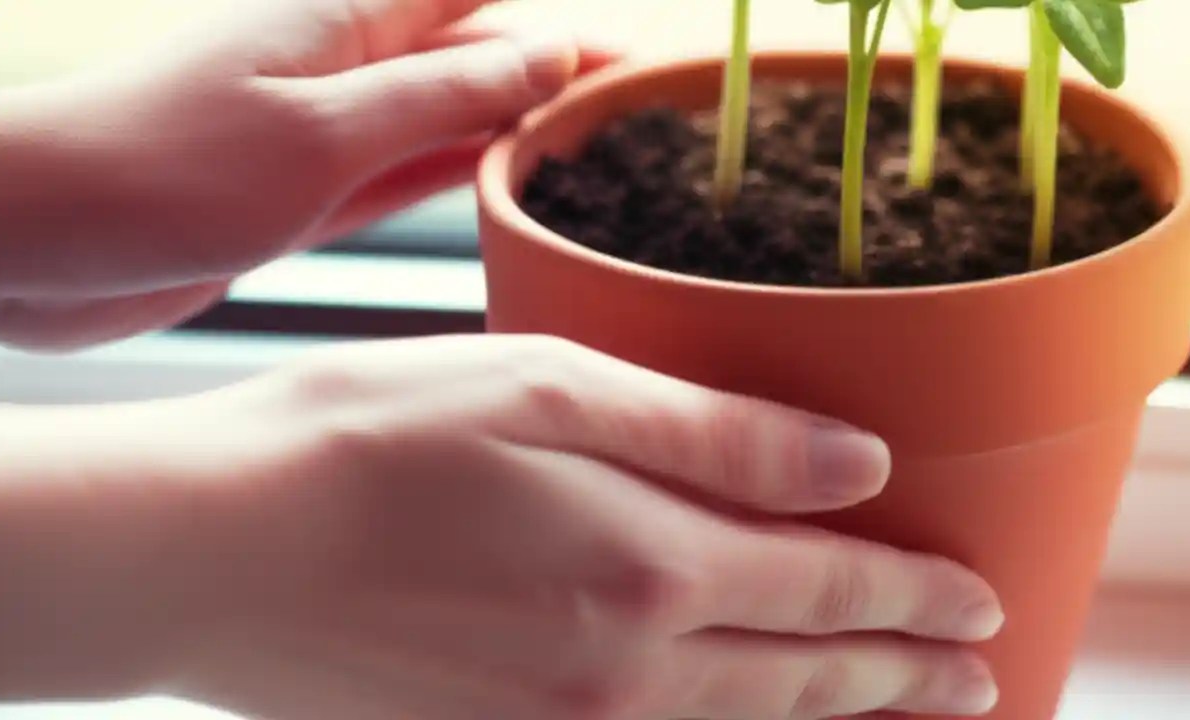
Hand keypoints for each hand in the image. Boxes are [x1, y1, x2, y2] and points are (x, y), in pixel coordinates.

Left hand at [0, 0, 613, 349]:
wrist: (41, 242)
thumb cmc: (161, 170)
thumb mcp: (325, 131)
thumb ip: (443, 94)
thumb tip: (551, 52)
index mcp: (349, 16)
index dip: (566, 14)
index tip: (645, 42)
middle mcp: (350, 62)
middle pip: (484, 50)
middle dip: (567, 66)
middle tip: (655, 101)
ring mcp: (335, 127)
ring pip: (457, 113)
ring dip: (528, 123)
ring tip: (613, 141)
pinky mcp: (316, 189)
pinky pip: (415, 170)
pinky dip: (470, 174)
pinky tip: (521, 183)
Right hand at [0, 336, 1002, 716]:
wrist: (208, 548)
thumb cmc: (367, 439)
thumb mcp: (550, 388)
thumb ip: (713, 434)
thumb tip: (855, 465)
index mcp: (648, 562)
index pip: (827, 587)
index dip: (915, 594)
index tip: (981, 599)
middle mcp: (624, 664)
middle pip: (803, 674)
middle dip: (903, 673)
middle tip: (979, 675)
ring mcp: (562, 719)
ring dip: (836, 719)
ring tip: (905, 711)